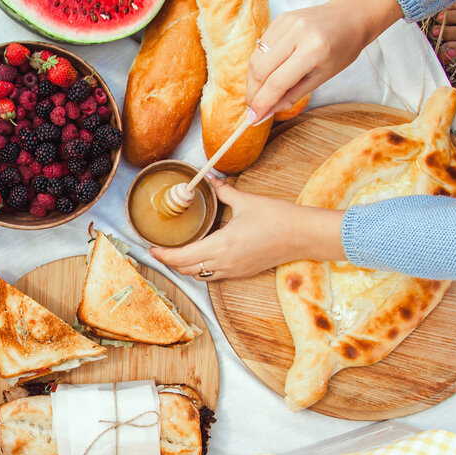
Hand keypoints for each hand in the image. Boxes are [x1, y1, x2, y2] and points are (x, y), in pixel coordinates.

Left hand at [150, 178, 345, 279]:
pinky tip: (201, 256)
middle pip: (186, 270)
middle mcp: (224, 263)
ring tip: (177, 252)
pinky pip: (214, 276)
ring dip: (185, 266)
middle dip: (170, 261)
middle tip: (160, 249)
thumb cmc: (278, 218)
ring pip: (199, 275)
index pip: (181, 257)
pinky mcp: (243, 272)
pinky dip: (201, 269)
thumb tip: (209, 178)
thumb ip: (223, 191)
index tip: (151, 247)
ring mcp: (234, 271)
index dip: (163, 255)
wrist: (304, 236)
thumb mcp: (246, 201)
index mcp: (221, 246)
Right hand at [247, 0, 402, 121]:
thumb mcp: (322, 77)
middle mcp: (298, 33)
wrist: (351, 15)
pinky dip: (258, 65)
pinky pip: (260, 47)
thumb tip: (266, 111)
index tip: (254, 119)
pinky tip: (265, 74)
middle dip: (253, 94)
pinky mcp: (280, 18)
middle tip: (253, 109)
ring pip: (255, 59)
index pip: (277, 82)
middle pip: (260, 70)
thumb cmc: (342, 48)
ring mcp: (286, 23)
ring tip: (258, 94)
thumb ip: (292, 95)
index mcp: (314, 50)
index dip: (262, 103)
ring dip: (252, 81)